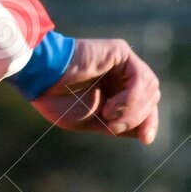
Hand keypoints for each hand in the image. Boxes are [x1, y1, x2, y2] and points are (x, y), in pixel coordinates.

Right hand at [32, 38, 159, 144]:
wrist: (41, 80)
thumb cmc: (58, 101)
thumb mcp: (93, 122)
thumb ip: (118, 125)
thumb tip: (145, 133)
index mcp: (116, 90)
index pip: (146, 105)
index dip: (149, 122)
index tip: (146, 139)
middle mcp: (122, 74)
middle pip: (151, 98)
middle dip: (136, 118)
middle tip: (111, 128)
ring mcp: (123, 62)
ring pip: (150, 89)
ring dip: (132, 110)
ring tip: (107, 116)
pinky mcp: (120, 52)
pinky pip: (141, 78)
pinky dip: (130, 98)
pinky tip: (110, 107)